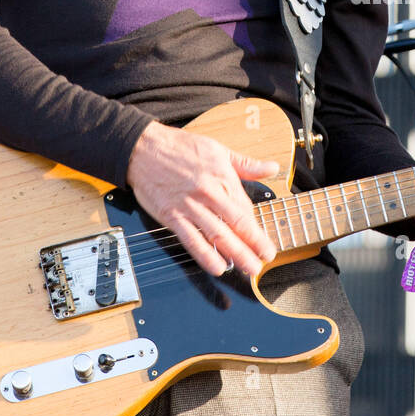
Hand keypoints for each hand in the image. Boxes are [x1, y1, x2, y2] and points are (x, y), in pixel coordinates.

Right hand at [125, 121, 278, 276]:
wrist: (143, 148)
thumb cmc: (179, 147)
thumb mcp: (218, 149)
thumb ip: (246, 164)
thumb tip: (272, 167)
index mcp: (223, 178)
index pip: (245, 208)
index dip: (256, 227)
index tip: (265, 240)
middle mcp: (209, 194)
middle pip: (237, 224)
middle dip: (254, 244)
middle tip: (266, 259)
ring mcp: (190, 207)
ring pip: (218, 235)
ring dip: (236, 254)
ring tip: (249, 268)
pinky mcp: (172, 216)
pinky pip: (191, 239)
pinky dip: (205, 255)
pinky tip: (217, 267)